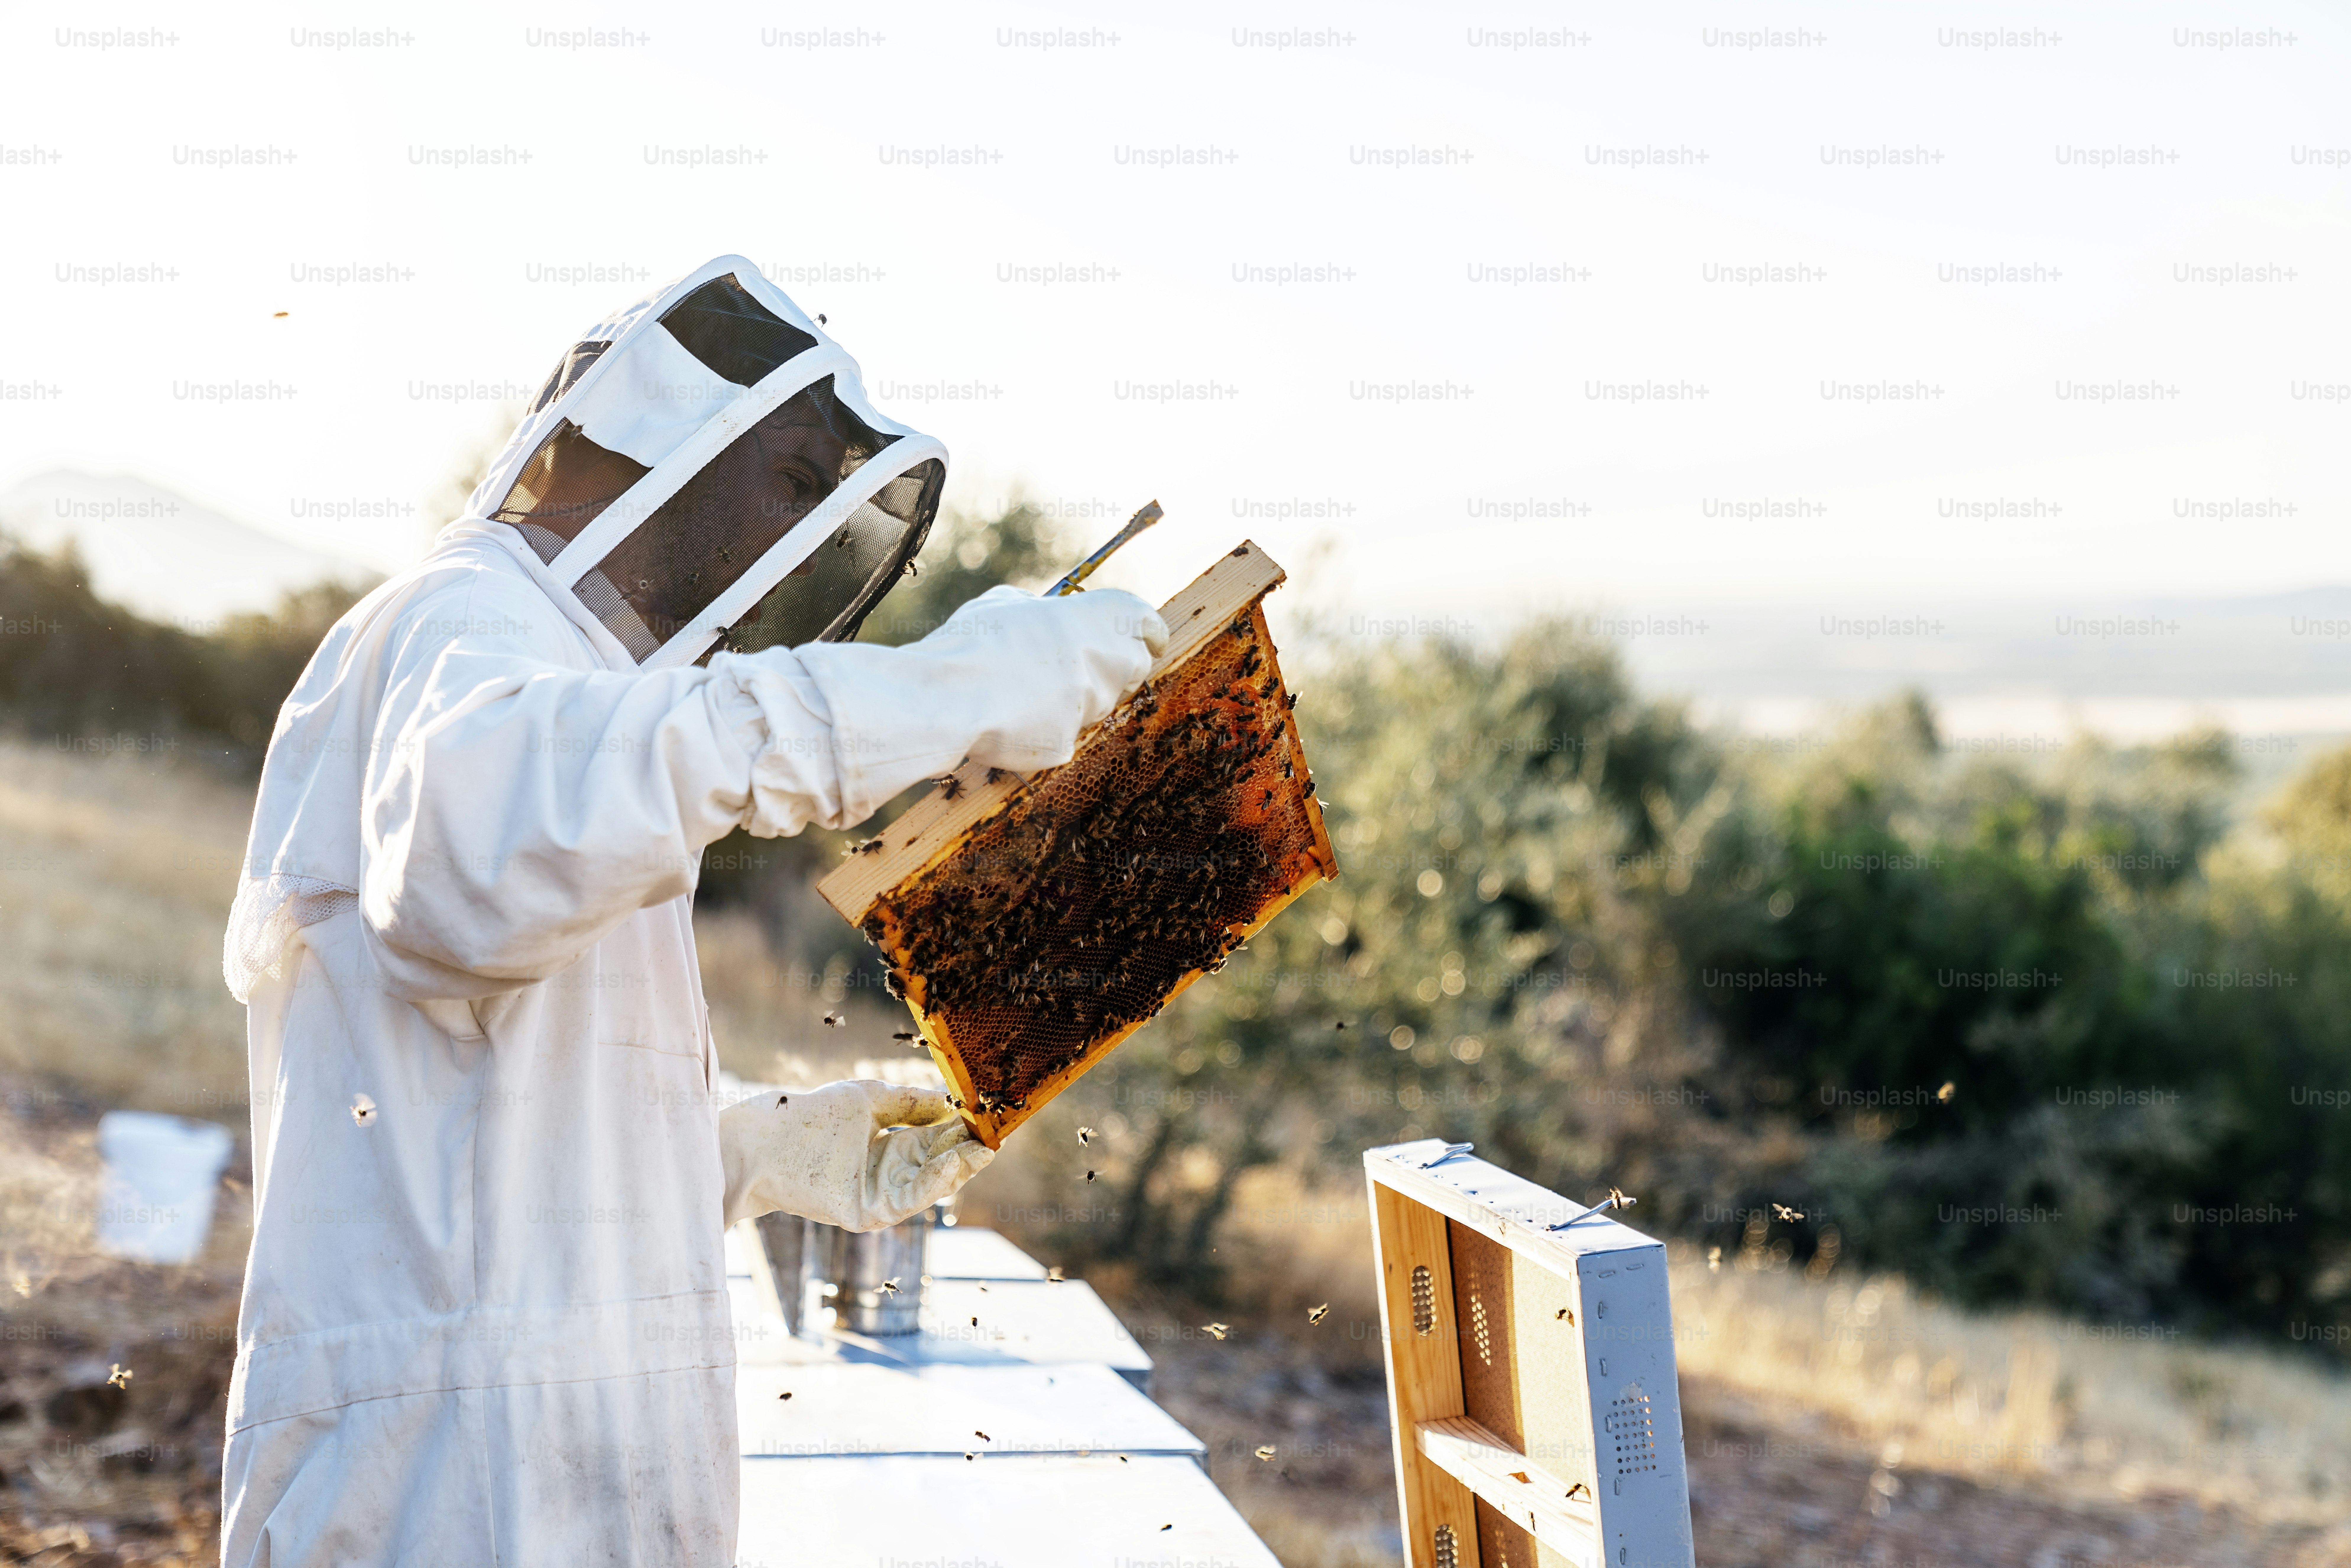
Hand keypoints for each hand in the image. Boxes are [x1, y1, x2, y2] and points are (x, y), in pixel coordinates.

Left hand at [720, 1079, 993, 1230]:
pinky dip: (937, 1180)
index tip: (990, 1114)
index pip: (937, 1139)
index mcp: (889, 1146)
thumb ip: (911, 1103)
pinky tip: (957, 1158)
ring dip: (962, 1165)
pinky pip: (911, 1197)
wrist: (762, 1141)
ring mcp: (880, 1196)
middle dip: (971, 1148)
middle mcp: (888, 1174)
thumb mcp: (869, 1099)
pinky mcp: (868, 1213)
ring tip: (988, 1144)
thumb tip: (951, 1101)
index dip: (964, 1129)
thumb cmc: (809, 1115)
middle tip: (1001, 1131)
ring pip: (931, 1182)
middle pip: (941, 1162)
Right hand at [920, 586, 1167, 770]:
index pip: (1146, 625)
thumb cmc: (973, 641)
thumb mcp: (1007, 604)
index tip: (1142, 641)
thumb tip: (1042, 614)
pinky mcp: (1066, 744)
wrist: (946, 696)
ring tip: (1022, 688)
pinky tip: (1009, 717)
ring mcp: (1089, 706)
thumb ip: (1040, 611)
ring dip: (1070, 698)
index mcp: (1098, 618)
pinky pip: (1060, 736)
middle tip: (1072, 667)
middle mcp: (1106, 662)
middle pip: (1130, 669)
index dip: (1144, 634)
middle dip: (1108, 669)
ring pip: (1093, 704)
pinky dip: (1040, 729)